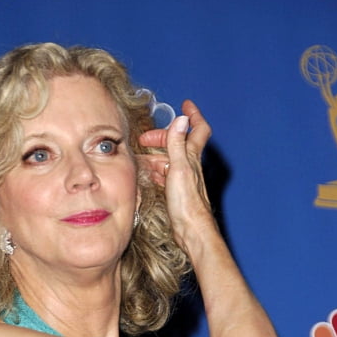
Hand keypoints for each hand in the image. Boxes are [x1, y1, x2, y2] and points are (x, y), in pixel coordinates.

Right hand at [138, 100, 215, 252]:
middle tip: (145, 139)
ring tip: (139, 158)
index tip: (185, 104)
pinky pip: (164, 177)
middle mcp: (189, 166)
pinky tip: (146, 176)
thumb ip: (178, 144)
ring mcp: (183, 180)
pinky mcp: (177, 194)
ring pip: (169, 161)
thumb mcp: (179, 169)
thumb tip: (181, 119)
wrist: (192, 231)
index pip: (198, 129)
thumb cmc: (187, 203)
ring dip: (155, 156)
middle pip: (177, 144)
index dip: (193, 115)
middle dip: (162, 137)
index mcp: (191, 157)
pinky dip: (155, 172)